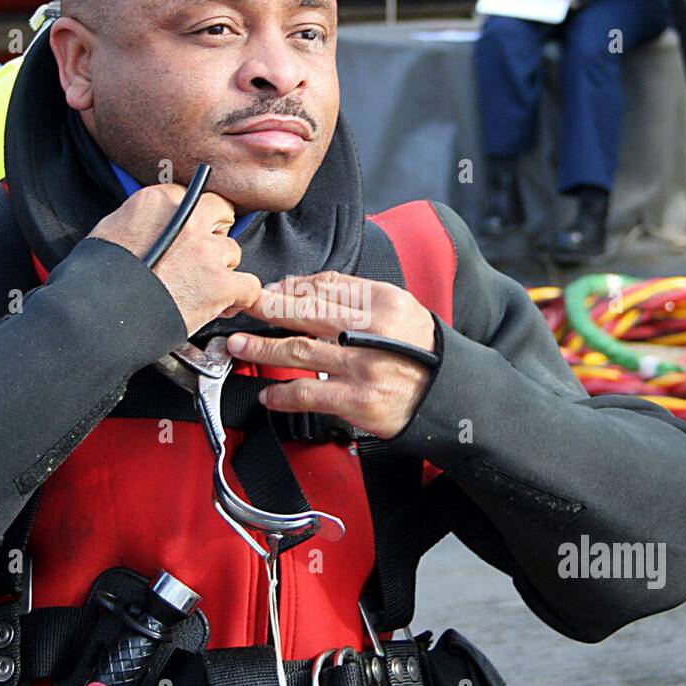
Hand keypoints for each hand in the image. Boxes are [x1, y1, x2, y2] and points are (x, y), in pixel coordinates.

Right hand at [87, 183, 261, 336]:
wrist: (100, 314)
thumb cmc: (99, 279)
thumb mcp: (111, 230)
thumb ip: (140, 219)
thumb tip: (149, 225)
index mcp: (159, 200)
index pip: (191, 198)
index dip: (192, 220)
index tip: (186, 236)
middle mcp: (187, 219)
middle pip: (220, 213)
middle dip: (215, 233)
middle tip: (203, 255)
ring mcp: (206, 251)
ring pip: (233, 251)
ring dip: (222, 269)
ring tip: (204, 288)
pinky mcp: (219, 283)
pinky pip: (248, 285)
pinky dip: (239, 298)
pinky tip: (222, 306)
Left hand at [227, 271, 436, 439]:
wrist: (447, 395)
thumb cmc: (418, 351)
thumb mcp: (399, 309)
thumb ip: (356, 296)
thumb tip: (303, 288)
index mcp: (383, 303)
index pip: (326, 286)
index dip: (290, 288)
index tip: (268, 291)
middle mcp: (372, 332)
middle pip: (305, 313)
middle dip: (266, 308)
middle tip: (241, 307)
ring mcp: (362, 367)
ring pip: (298, 350)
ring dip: (261, 348)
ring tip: (238, 346)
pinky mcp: (357, 399)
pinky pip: (308, 392)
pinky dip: (282, 393)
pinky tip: (267, 393)